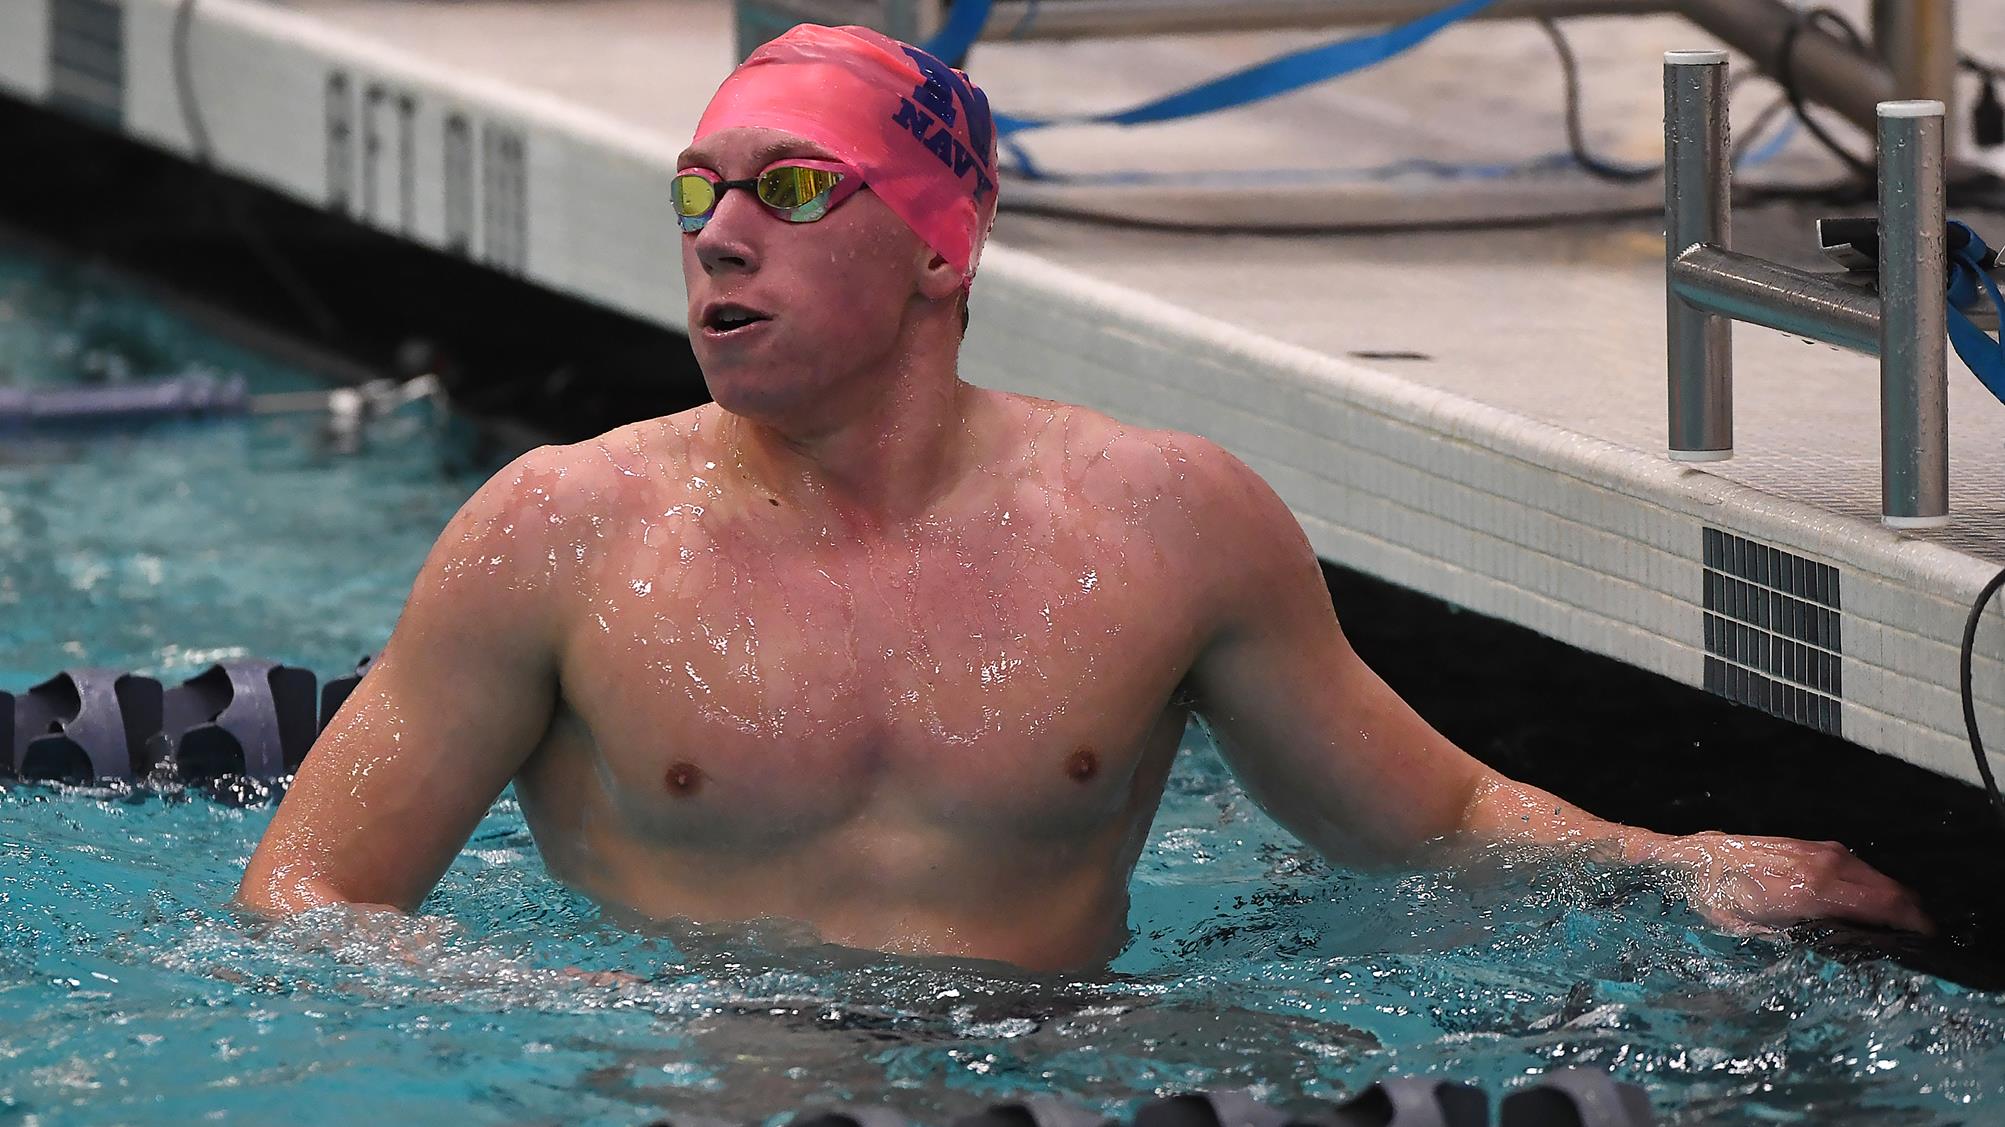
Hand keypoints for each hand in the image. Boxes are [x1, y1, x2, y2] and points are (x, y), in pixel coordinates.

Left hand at [1636, 831, 1933, 935]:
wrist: (1694, 858)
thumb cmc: (1717, 900)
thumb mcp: (1754, 933)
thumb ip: (1802, 941)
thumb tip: (1837, 953)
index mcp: (1813, 890)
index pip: (1884, 904)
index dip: (1913, 923)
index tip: (1925, 941)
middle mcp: (1823, 865)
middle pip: (1889, 889)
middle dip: (1910, 914)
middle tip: (1917, 940)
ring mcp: (1818, 851)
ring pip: (1875, 876)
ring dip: (1892, 899)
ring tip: (1896, 927)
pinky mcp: (1811, 846)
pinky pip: (1856, 866)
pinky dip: (1871, 885)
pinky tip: (1865, 904)